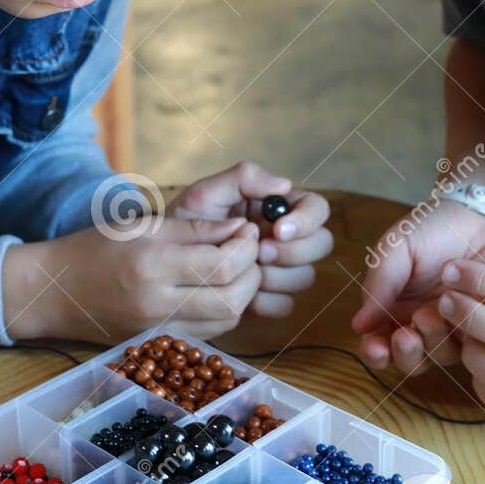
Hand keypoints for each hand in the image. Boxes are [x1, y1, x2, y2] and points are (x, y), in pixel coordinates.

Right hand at [5, 217, 260, 342]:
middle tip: (249, 250)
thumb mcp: (142, 226)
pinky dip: (225, 310)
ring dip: (243, 293)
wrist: (54, 292)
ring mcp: (159, 330)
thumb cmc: (95, 248)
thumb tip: (240, 228)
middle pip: (232, 299)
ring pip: (227, 320)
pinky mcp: (160, 343)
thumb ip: (194, 228)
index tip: (247, 230)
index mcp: (151, 266)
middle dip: (253, 272)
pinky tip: (218, 289)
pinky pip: (210, 332)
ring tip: (237, 268)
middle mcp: (158, 304)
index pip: (221, 265)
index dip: (246, 247)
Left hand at [168, 162, 331, 318]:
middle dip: (293, 252)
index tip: (278, 229)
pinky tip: (243, 296)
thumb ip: (243, 179)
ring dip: (277, 277)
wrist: (163, 263)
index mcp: (277, 208)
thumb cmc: (185, 221)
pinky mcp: (268, 297)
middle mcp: (286, 237)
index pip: (317, 208)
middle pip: (321, 244)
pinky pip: (286, 304)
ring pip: (305, 276)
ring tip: (245, 272)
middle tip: (261, 254)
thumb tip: (285, 184)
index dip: (306, 221)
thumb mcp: (207, 193)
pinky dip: (266, 302)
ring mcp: (280, 269)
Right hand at [351, 198, 484, 375]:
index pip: (379, 344)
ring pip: (439, 358)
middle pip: (409, 361)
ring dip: (431, 344)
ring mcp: (454, 326)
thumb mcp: (397, 248)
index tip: (375, 346)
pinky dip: (462, 337)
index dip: (375, 353)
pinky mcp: (484, 326)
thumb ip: (379, 284)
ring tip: (431, 314)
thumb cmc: (436, 227)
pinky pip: (473, 348)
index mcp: (395, 307)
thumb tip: (357, 326)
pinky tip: (460, 311)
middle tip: (406, 335)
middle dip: (404, 355)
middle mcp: (422, 323)